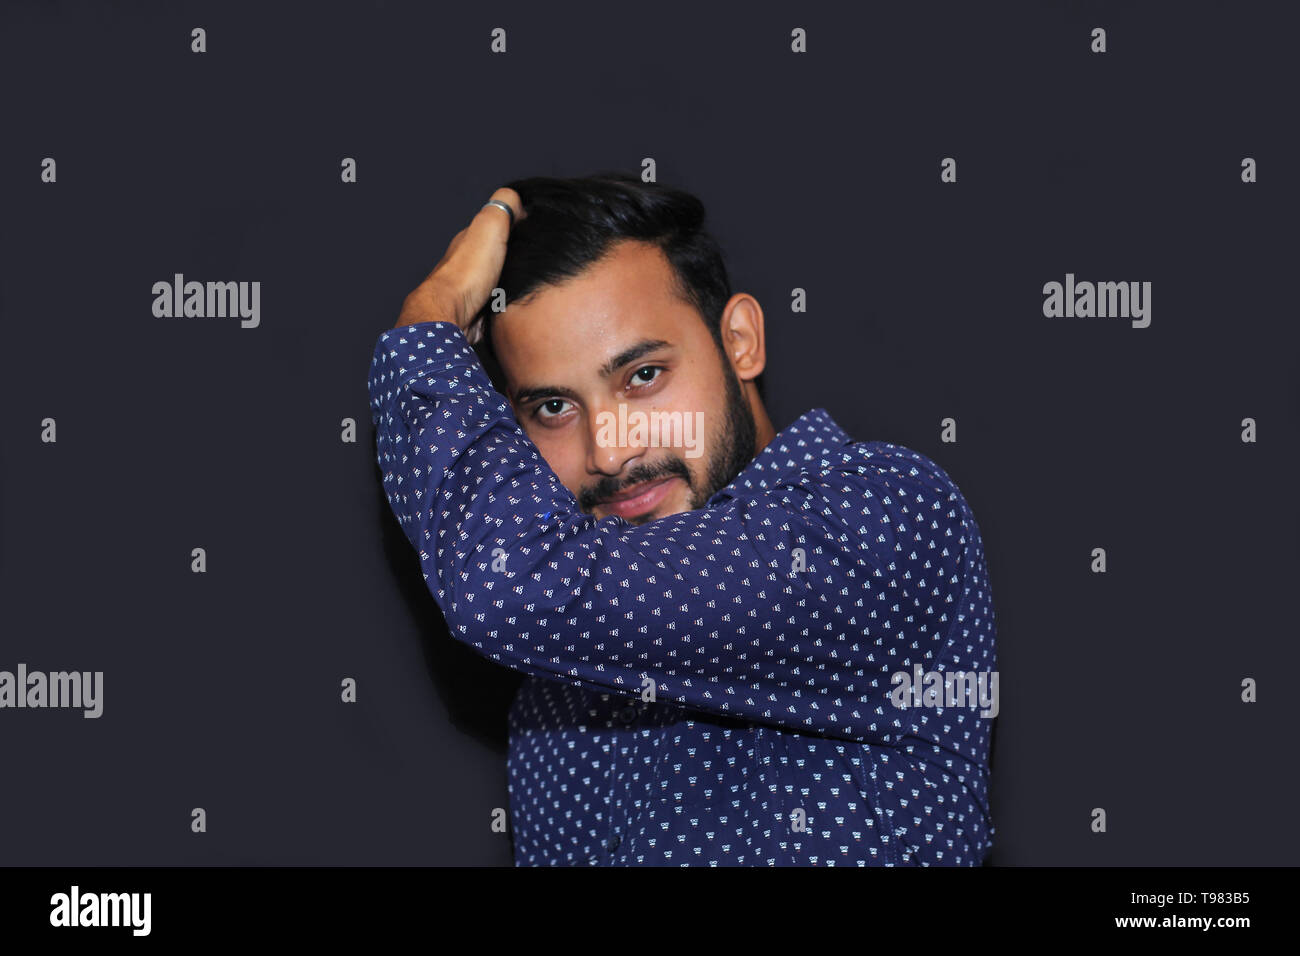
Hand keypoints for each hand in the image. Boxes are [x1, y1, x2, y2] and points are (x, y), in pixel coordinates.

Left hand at [393, 186, 525, 344]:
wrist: (452, 314)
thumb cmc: (469, 271)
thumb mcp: (489, 224)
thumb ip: (503, 204)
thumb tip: (518, 200)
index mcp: (472, 240)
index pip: (496, 227)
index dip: (516, 225)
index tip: (535, 229)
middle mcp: (470, 263)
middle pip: (499, 255)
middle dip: (517, 255)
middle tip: (537, 257)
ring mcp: (473, 289)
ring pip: (500, 280)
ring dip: (514, 280)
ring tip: (533, 280)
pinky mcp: (479, 313)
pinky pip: (499, 303)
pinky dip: (509, 300)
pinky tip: (520, 301)